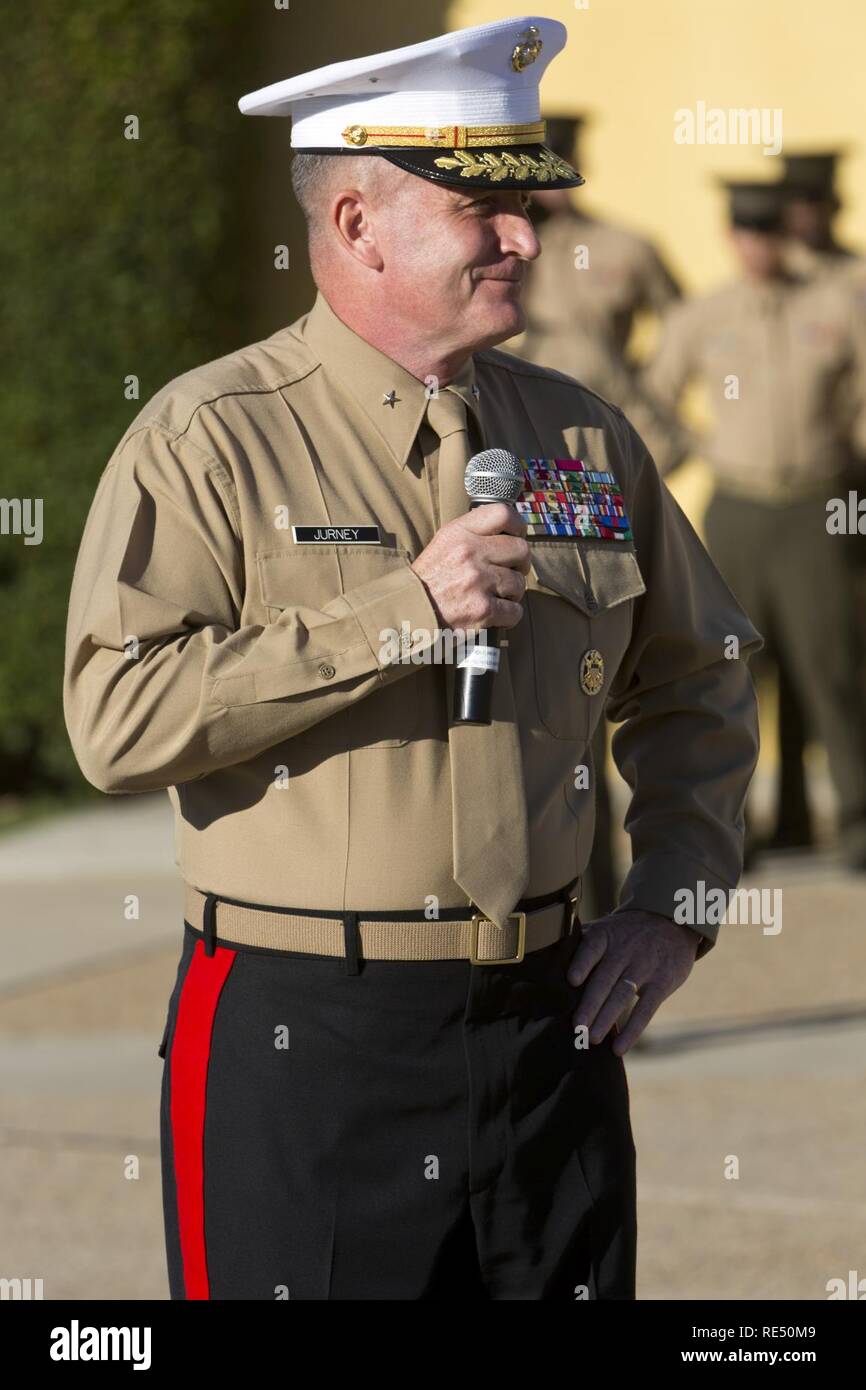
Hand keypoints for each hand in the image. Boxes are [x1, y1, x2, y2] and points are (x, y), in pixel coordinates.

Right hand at [410, 504, 529, 630]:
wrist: (408, 611)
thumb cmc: (428, 579)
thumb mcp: (443, 543)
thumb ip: (472, 533)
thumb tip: (508, 533)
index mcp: (459, 532)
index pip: (503, 514)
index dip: (518, 525)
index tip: (517, 536)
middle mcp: (470, 553)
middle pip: (520, 550)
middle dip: (520, 564)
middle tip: (510, 572)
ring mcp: (478, 581)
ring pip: (519, 583)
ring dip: (512, 593)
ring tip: (495, 596)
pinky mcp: (483, 610)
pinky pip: (515, 611)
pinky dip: (508, 616)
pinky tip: (495, 615)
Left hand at [567, 909, 700, 1055]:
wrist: (670, 921)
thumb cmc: (625, 932)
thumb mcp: (605, 928)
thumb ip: (579, 944)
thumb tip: (543, 963)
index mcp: (605, 936)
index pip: (592, 948)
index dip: (582, 963)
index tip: (571, 980)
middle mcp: (624, 950)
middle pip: (605, 978)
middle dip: (590, 1003)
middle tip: (577, 1027)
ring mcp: (645, 966)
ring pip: (623, 995)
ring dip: (607, 1018)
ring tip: (592, 1038)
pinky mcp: (662, 983)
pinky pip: (646, 1009)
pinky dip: (632, 1030)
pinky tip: (619, 1047)